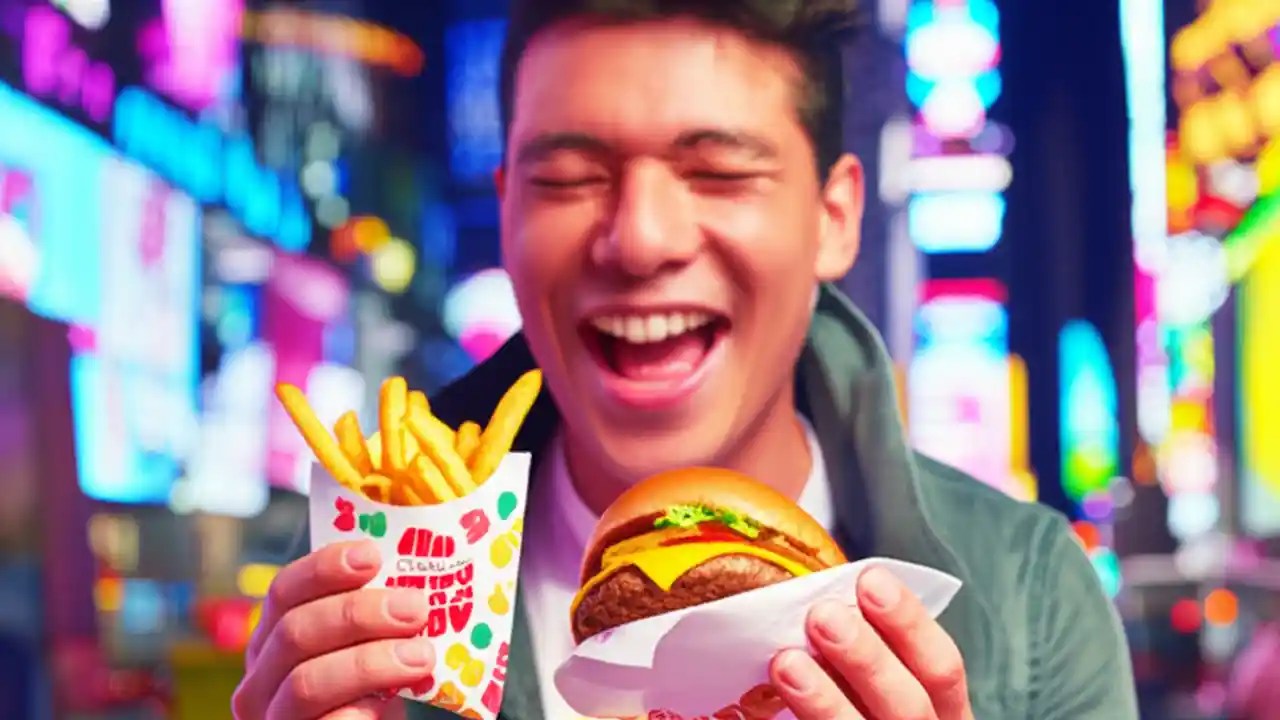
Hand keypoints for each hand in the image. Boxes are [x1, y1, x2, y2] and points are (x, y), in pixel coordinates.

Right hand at [232, 540, 434, 719]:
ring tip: (421, 656)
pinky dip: (361, 710)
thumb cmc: (372, 693)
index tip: (371, 555)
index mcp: (273, 641)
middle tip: (416, 608)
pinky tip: (391, 703)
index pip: (283, 592)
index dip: (324, 568)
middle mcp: (260, 680)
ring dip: (370, 662)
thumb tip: (418, 581)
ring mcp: (274, 719)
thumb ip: (376, 618)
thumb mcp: (368, 647)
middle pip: (294, 632)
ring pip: (306, 682)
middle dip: (358, 613)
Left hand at [769, 567, 973, 719]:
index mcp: (943, 713)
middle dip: (867, 658)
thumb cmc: (862, 708)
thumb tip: (829, 605)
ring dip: (825, 701)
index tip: (870, 579)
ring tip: (787, 661)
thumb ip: (870, 654)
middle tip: (823, 616)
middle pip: (909, 706)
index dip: (910, 623)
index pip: (942, 668)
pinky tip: (770, 706)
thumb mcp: (883, 684)